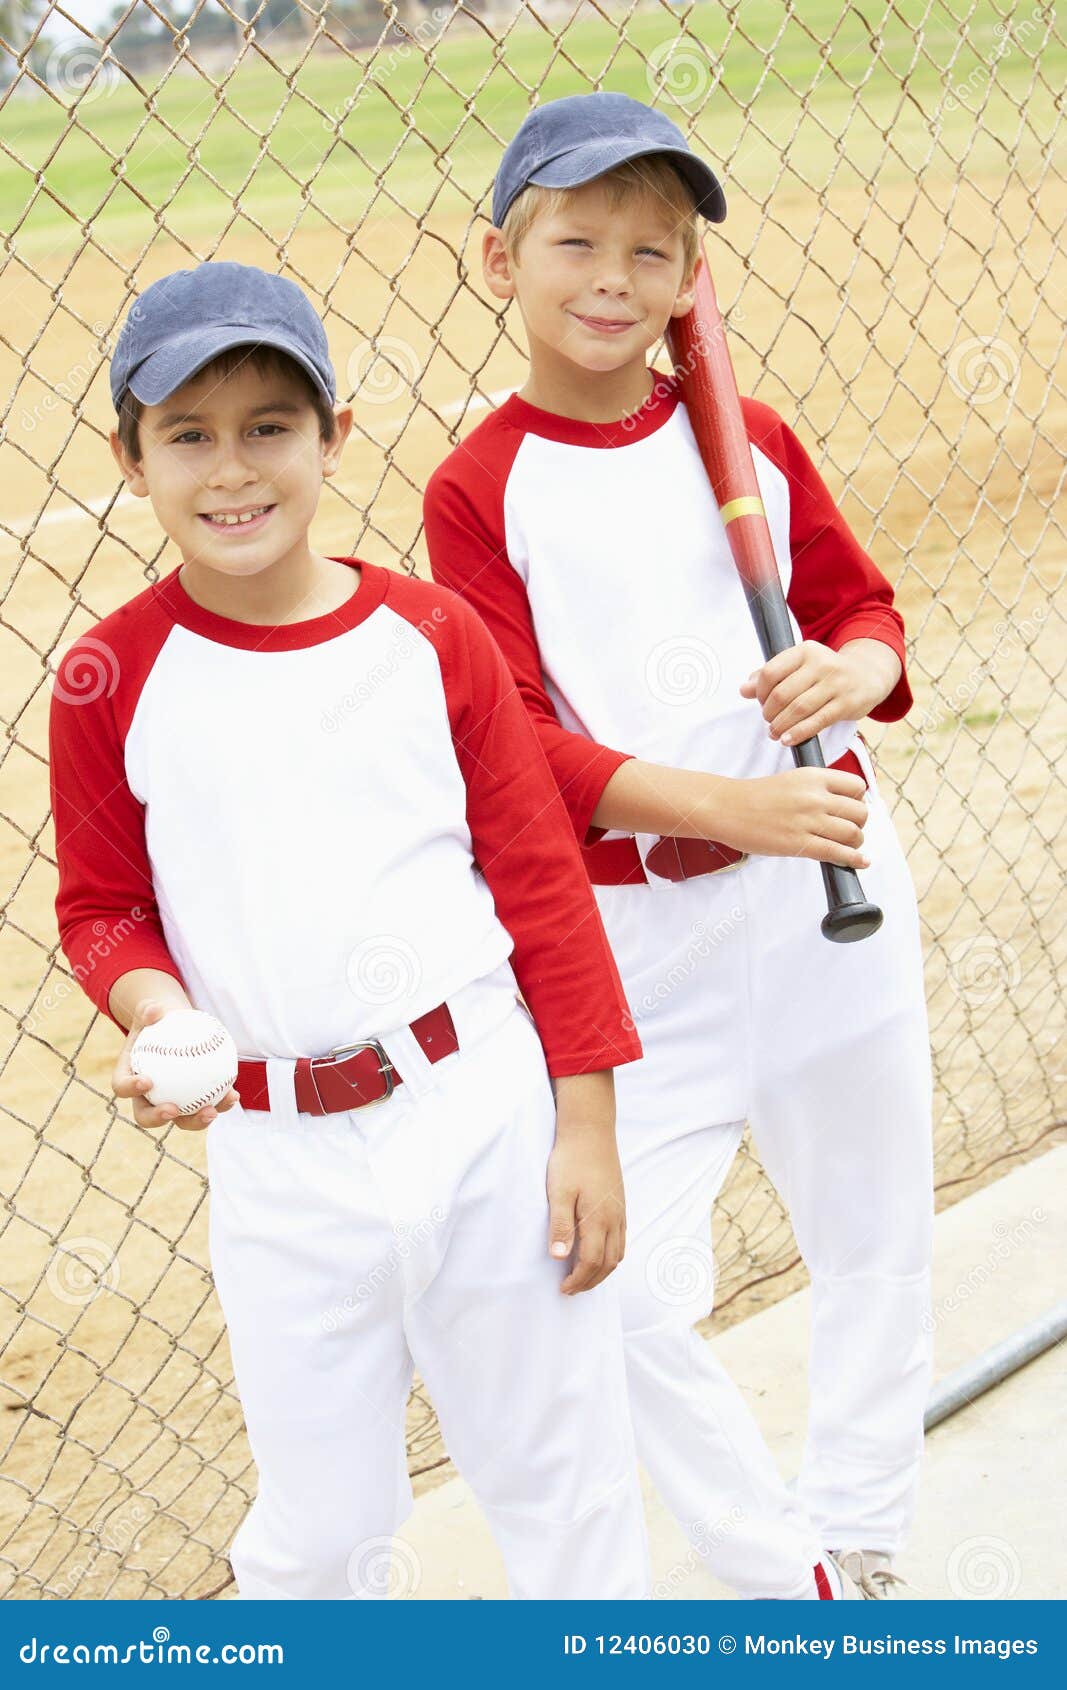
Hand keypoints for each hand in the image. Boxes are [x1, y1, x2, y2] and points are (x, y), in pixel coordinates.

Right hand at [113, 997, 239, 1132]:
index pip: (122, 1087)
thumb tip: (154, 1010)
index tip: (147, 1081)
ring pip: (180, 1119)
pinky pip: (205, 1106)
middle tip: (174, 1109)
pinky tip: (233, 1095)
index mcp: (128, 1076)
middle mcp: (146, 1097)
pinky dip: (219, 1103)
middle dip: (159, 1117)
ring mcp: (171, 1102)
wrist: (174, 1028)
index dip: (131, 1089)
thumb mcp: (150, 1011)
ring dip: (196, 1120)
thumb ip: (148, 1010)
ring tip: (212, 1111)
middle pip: (147, 1116)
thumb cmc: (158, 1019)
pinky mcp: (193, 1103)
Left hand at [546, 1071, 625, 1294]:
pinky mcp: (620, 1203)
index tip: (563, 1289)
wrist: (590, 1131)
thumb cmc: (571, 1160)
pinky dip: (612, 1255)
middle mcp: (614, 1219)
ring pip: (619, 1253)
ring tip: (584, 1277)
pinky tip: (599, 1252)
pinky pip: (622, 1239)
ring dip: (603, 1271)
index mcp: (598, 1219)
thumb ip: (561, 1225)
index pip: (592, 1262)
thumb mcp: (559, 1192)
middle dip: (591, 1281)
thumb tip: (560, 1257)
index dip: (578, 1280)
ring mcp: (620, 1211)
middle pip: (609, 1263)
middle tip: (571, 1289)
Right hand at [707, 766, 869, 866]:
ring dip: (856, 842)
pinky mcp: (799, 844)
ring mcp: (808, 821)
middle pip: (860, 811)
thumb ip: (818, 789)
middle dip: (859, 823)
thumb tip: (842, 806)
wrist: (727, 808)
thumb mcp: (792, 780)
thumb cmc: (756, 797)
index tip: (852, 808)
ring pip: (853, 833)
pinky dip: (853, 859)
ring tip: (849, 846)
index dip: (859, 799)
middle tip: (849, 829)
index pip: (857, 786)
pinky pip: (837, 853)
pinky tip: (859, 862)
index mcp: (814, 777)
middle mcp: (815, 797)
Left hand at [740, 639, 898, 745]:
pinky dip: (798, 733)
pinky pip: (817, 722)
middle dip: (769, 712)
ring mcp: (836, 684)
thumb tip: (743, 689)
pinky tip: (787, 739)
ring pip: (798, 709)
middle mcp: (821, 664)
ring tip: (774, 732)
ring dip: (780, 725)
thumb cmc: (825, 674)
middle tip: (768, 721)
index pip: (771, 672)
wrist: (868, 676)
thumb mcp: (800, 667)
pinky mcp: (846, 704)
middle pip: (782, 693)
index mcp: (805, 651)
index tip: (761, 703)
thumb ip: (771, 676)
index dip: (760, 693)